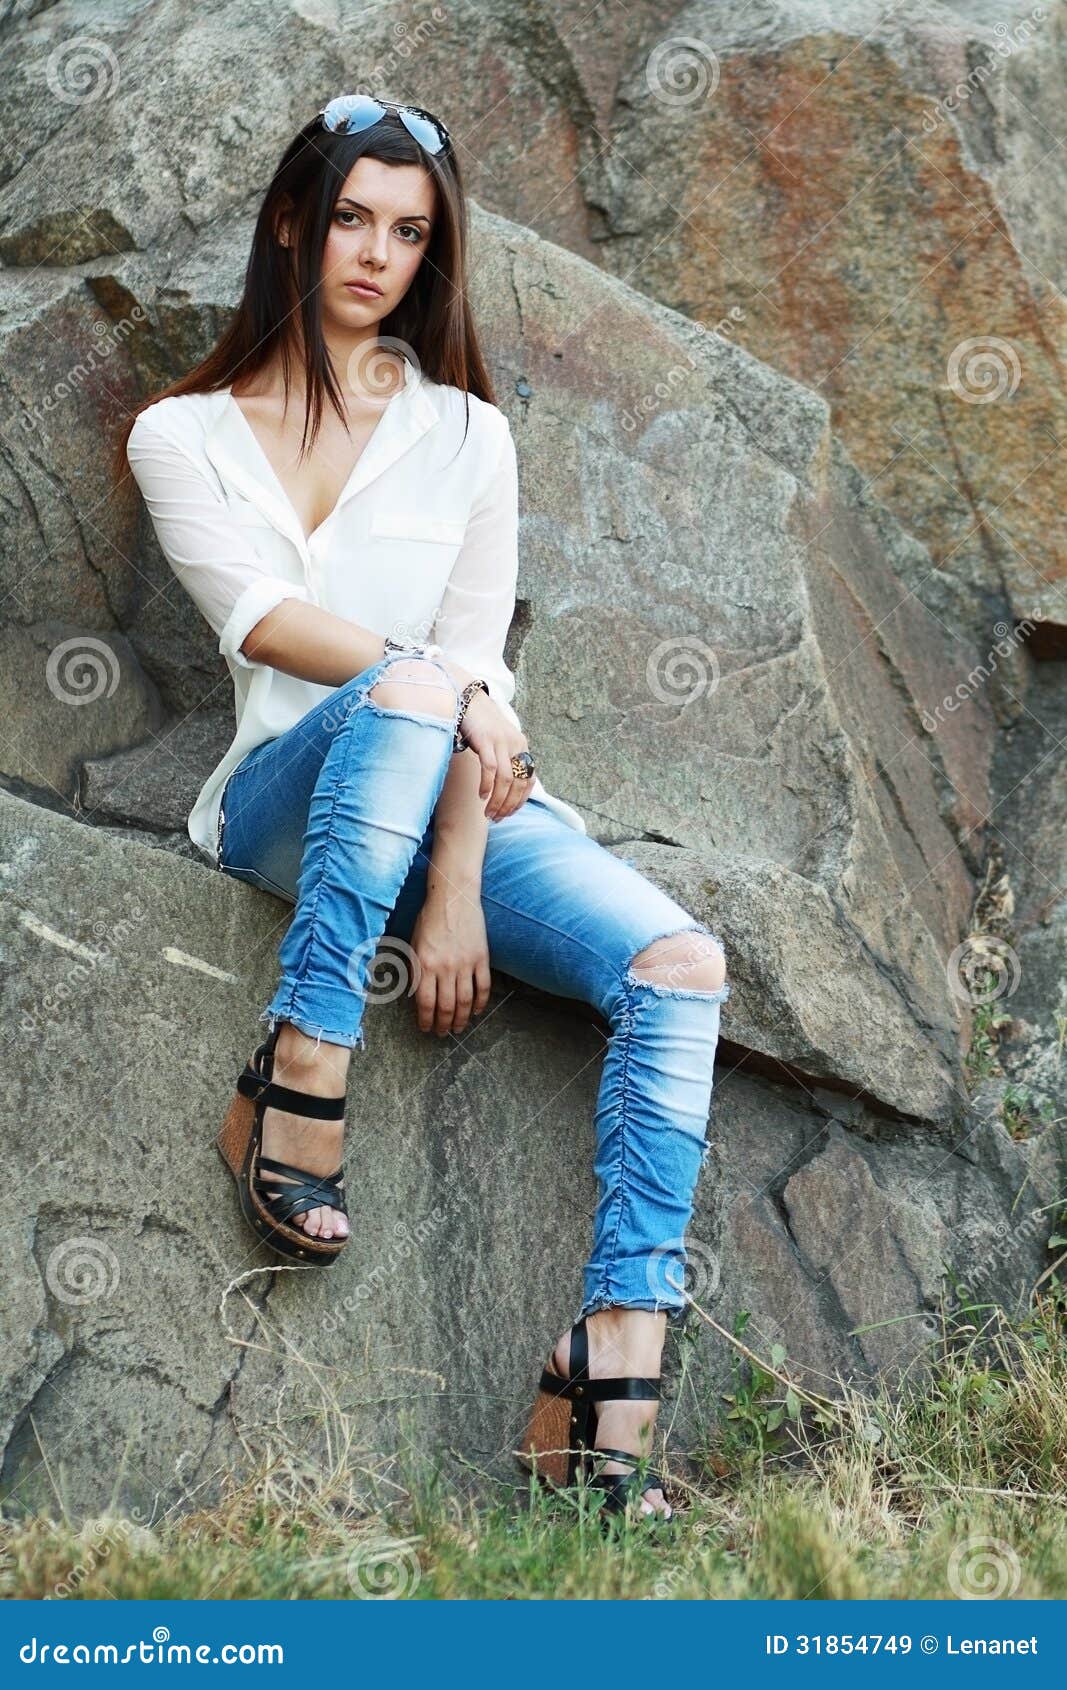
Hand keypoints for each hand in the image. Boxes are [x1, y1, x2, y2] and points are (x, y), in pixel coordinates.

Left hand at [410, 889, 491, 1036]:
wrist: (453, 897)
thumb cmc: (429, 919)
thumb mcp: (414, 944)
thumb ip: (416, 970)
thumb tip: (418, 996)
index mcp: (424, 964)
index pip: (425, 1003)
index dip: (426, 1021)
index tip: (426, 1029)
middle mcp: (445, 968)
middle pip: (446, 1006)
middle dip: (443, 1024)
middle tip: (443, 1033)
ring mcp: (465, 964)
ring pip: (465, 1001)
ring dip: (462, 1018)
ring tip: (458, 1027)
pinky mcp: (481, 958)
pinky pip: (483, 987)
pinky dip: (481, 1003)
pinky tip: (477, 1011)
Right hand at [456, 688, 534, 821]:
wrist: (468, 698)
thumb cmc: (480, 724)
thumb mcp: (498, 742)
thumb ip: (504, 759)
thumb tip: (504, 787)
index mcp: (521, 746)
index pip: (529, 780)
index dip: (521, 800)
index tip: (509, 813)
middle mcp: (515, 744)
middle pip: (518, 783)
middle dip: (509, 805)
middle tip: (497, 818)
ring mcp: (501, 742)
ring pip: (505, 779)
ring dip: (498, 800)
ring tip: (488, 813)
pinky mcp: (486, 740)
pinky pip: (490, 768)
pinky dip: (487, 785)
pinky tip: (481, 796)